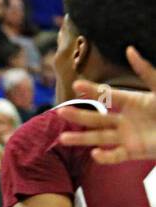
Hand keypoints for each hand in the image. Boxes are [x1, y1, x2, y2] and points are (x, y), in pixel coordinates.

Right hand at [58, 46, 155, 162]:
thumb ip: (145, 71)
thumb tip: (129, 49)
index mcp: (132, 102)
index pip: (107, 96)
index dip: (93, 90)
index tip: (77, 84)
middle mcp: (124, 119)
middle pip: (97, 118)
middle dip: (79, 115)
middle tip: (61, 111)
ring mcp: (126, 136)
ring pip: (98, 138)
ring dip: (80, 138)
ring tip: (62, 138)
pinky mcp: (132, 152)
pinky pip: (114, 156)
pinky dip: (104, 157)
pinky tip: (96, 154)